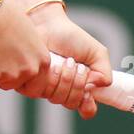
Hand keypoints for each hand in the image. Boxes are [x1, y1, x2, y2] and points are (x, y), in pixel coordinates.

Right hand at [0, 0, 50, 91]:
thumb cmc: (4, 14)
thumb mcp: (29, 34)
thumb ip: (29, 52)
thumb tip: (20, 58)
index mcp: (41, 61)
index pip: (32, 78)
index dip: (18, 70)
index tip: (9, 62)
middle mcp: (27, 71)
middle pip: (13, 82)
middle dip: (2, 71)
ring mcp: (7, 76)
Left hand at [18, 4, 111, 119]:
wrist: (47, 24)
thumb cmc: (70, 37)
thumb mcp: (96, 52)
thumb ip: (105, 71)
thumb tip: (100, 87)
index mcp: (80, 86)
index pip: (86, 109)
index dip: (88, 106)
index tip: (89, 95)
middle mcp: (63, 90)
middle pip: (72, 104)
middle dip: (78, 85)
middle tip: (78, 67)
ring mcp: (46, 88)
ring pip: (57, 99)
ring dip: (65, 79)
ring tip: (66, 61)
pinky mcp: (29, 83)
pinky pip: (39, 91)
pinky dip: (50, 77)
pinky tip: (51, 64)